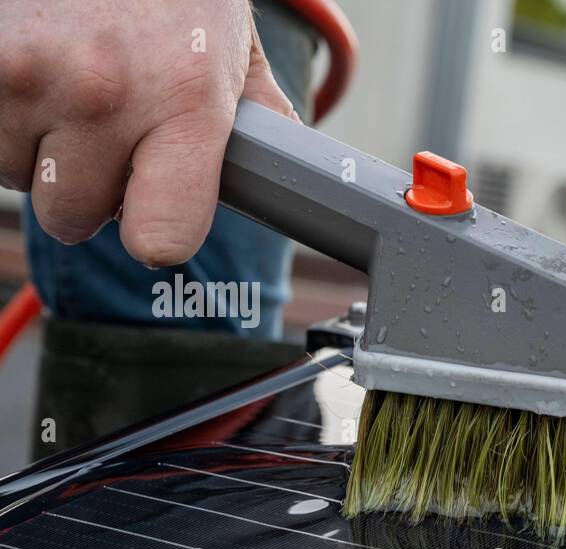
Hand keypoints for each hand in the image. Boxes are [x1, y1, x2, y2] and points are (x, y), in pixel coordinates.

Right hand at [0, 0, 293, 265]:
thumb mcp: (230, 40)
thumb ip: (258, 117)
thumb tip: (286, 179)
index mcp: (185, 101)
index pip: (161, 239)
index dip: (157, 231)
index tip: (155, 212)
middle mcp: (104, 94)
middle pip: (75, 217)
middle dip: (86, 185)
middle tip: (103, 127)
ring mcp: (26, 75)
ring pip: (18, 176)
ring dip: (37, 145)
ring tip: (65, 83)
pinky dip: (2, 113)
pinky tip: (30, 70)